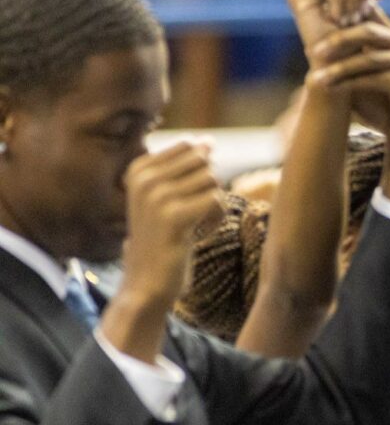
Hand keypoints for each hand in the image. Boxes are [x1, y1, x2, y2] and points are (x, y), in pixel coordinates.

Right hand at [118, 141, 223, 309]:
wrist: (146, 282)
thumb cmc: (162, 239)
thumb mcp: (165, 197)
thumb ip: (184, 168)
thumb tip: (209, 142)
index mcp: (138, 168)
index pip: (190, 146)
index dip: (198, 173)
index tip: (182, 199)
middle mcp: (144, 178)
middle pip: (204, 162)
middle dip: (208, 187)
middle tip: (191, 214)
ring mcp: (157, 196)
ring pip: (212, 180)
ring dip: (213, 206)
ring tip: (192, 226)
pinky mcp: (174, 216)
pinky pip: (216, 201)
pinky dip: (215, 220)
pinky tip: (197, 235)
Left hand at [306, 22, 389, 156]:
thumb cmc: (381, 105)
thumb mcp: (358, 79)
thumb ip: (343, 61)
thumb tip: (309, 48)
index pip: (367, 13)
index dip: (342, 15)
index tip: (313, 27)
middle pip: (368, 30)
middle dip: (337, 40)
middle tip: (312, 52)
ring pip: (368, 58)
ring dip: (339, 68)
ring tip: (315, 79)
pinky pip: (374, 79)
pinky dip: (349, 84)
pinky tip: (331, 90)